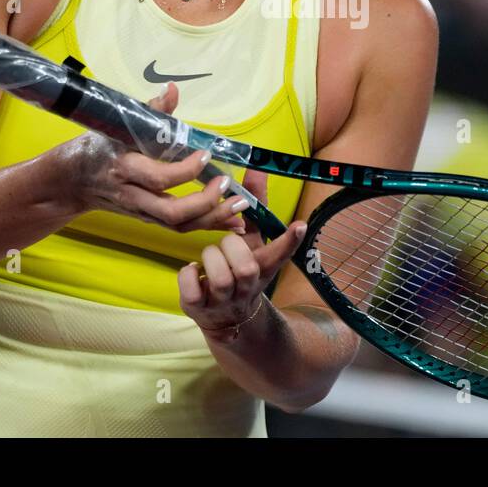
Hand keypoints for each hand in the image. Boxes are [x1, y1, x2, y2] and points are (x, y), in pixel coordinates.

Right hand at [41, 81, 249, 234]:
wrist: (72, 181)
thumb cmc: (97, 146)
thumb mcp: (118, 124)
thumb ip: (151, 110)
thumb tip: (173, 89)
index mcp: (123, 168)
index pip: (158, 177)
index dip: (185, 170)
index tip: (205, 154)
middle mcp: (132, 195)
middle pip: (171, 212)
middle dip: (204, 202)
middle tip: (226, 184)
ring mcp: (140, 211)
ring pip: (178, 225)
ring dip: (212, 219)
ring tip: (240, 208)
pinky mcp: (148, 219)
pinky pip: (179, 227)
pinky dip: (207, 224)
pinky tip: (231, 220)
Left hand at [177, 171, 307, 342]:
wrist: (226, 318)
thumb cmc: (238, 267)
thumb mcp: (251, 240)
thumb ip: (254, 206)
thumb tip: (257, 168)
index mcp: (262, 268)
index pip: (280, 255)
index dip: (289, 241)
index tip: (299, 225)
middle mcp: (246, 287)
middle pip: (246, 268)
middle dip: (232, 248)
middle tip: (225, 244)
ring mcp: (222, 300)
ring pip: (219, 278)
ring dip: (210, 259)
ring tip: (208, 257)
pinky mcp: (198, 307)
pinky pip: (191, 289)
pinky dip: (188, 274)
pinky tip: (193, 270)